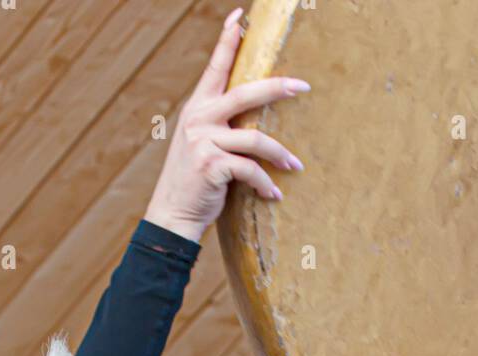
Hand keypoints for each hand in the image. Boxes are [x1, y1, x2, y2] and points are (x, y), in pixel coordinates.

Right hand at [144, 7, 308, 243]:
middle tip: (303, 86)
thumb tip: (256, 121)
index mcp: (197, 108)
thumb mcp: (204, 146)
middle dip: (276, 87)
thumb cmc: (196, 182)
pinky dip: (266, 184)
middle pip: (245, 93)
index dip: (227, 40)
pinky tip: (274, 195)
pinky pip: (250, 170)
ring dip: (280, 155)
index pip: (215, 67)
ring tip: (295, 167)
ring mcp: (204, 141)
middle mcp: (198, 118)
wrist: (174, 214)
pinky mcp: (211, 165)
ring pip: (255, 139)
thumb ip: (222, 127)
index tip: (239, 16)